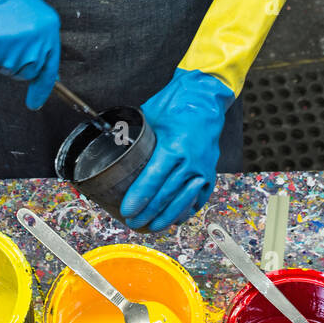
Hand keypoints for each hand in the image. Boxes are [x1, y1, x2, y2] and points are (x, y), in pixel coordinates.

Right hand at [0, 0, 59, 107]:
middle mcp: (36, 39)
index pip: (49, 68)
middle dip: (12, 64)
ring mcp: (15, 44)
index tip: (34, 104)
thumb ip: (38, 43)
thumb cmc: (5, 1)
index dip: (41, 89)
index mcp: (49, 29)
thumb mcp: (32, 18)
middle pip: (25, 73)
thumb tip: (38, 72)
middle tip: (4, 39)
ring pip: (4, 69)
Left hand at [119, 68, 234, 231]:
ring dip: (166, 217)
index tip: (127, 210)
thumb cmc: (176, 103)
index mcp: (174, 146)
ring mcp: (203, 168)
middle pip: (166, 195)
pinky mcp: (211, 171)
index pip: (153, 179)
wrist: (206, 96)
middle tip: (132, 222)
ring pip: (183, 200)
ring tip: (152, 226)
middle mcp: (191, 161)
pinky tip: (176, 219)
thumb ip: (135, 134)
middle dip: (148, 212)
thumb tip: (112, 146)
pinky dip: (187, 210)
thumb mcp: (150, 116)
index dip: (139, 198)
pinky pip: (199, 197)